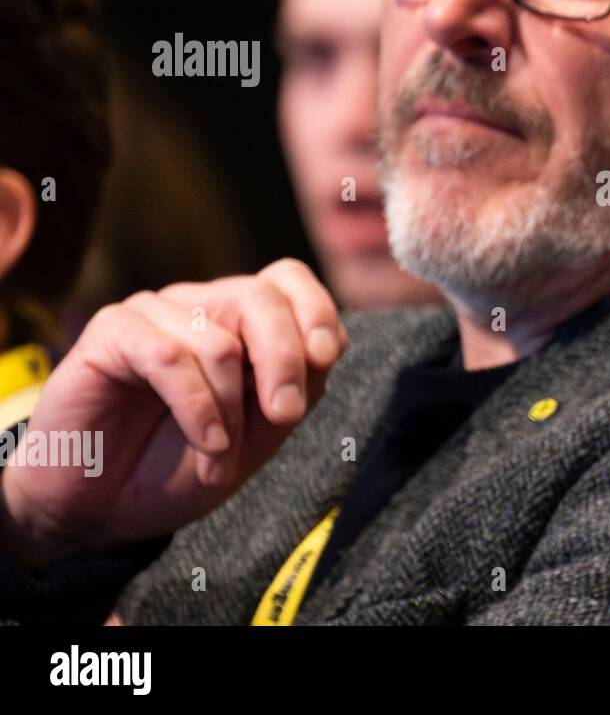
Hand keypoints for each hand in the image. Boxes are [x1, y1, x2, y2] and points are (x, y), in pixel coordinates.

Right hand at [0, 259, 345, 568]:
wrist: (104, 510)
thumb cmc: (183, 468)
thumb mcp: (258, 437)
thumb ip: (293, 390)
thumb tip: (324, 349)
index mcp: (241, 323)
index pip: (288, 280)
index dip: (315, 311)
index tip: (324, 359)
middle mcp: (200, 308)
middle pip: (260, 297)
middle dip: (283, 360)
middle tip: (285, 415)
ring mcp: (154, 315)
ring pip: (218, 341)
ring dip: (231, 412)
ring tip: (220, 457)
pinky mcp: (111, 333)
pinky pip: (167, 356)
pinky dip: (196, 407)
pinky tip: (206, 443)